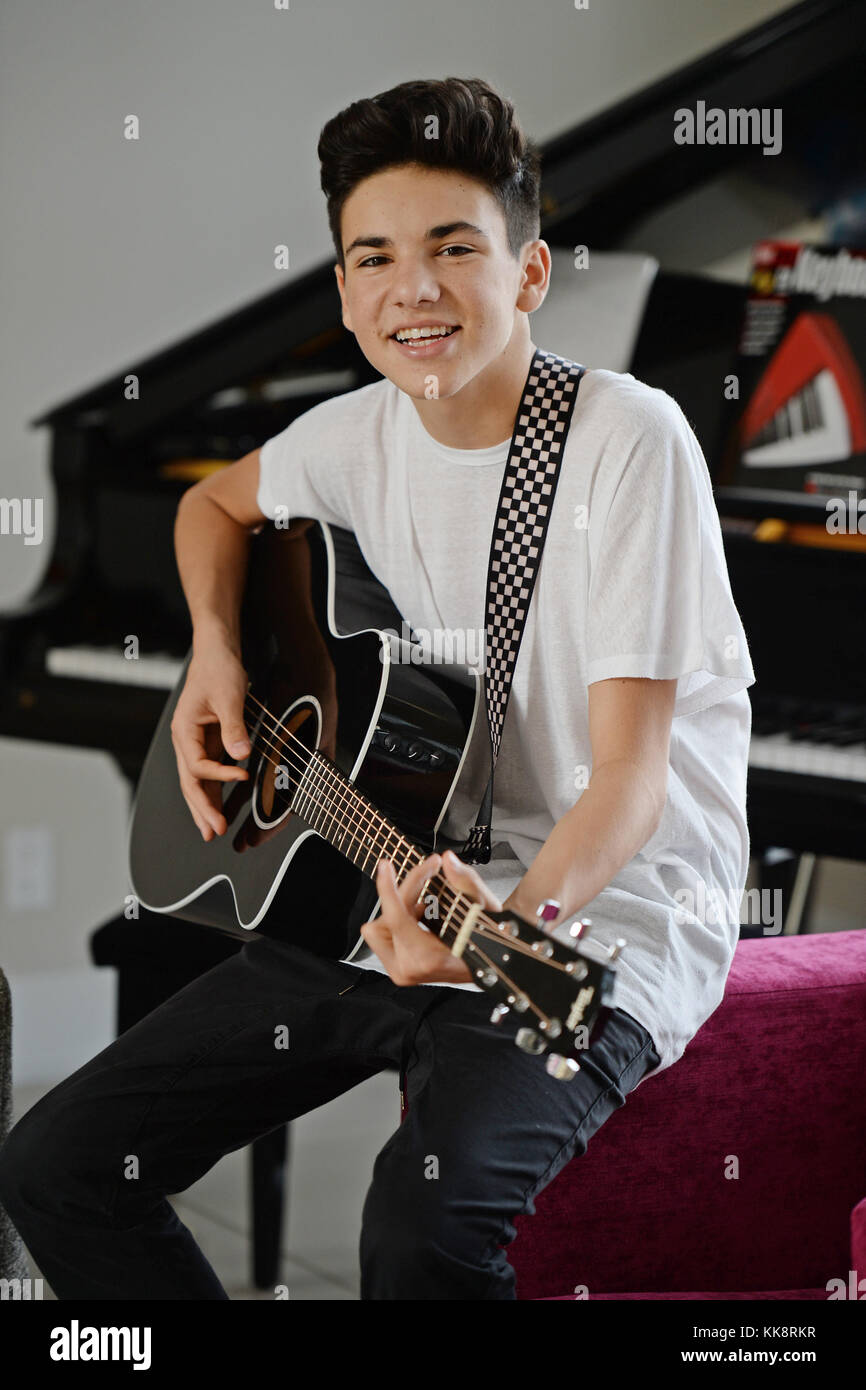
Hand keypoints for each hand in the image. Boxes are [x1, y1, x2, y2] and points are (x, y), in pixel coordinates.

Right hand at [170, 643, 250, 840]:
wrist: (217, 651)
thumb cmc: (219, 669)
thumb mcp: (230, 697)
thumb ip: (234, 727)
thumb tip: (240, 754)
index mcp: (184, 730)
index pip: (197, 764)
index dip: (219, 774)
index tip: (240, 776)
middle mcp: (185, 740)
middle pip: (190, 782)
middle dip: (201, 809)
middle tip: (213, 833)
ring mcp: (196, 743)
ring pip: (197, 781)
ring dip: (204, 806)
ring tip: (212, 831)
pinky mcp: (209, 741)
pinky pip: (209, 772)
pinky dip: (213, 790)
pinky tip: (220, 806)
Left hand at [361, 849, 502, 985]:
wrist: (492, 962)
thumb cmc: (489, 939)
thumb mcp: (485, 907)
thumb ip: (465, 880)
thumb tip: (448, 861)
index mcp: (429, 959)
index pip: (395, 918)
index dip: (388, 888)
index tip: (385, 866)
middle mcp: (410, 970)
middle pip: (383, 919)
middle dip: (403, 896)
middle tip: (428, 878)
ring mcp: (402, 972)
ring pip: (378, 927)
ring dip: (400, 909)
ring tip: (426, 906)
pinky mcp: (398, 968)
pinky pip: (383, 935)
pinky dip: (399, 919)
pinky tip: (421, 916)